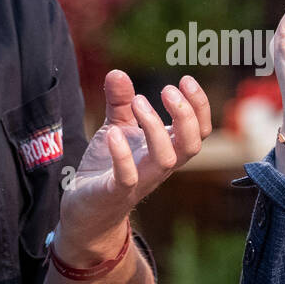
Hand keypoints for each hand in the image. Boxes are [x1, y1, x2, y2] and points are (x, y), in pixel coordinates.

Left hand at [54, 70, 211, 264]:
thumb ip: (120, 102)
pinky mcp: (115, 192)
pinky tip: (113, 132)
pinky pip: (126, 176)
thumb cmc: (107, 169)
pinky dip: (122, 154)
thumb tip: (117, 72)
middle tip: (168, 88)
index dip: (200, 106)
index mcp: (166, 149)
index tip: (185, 79)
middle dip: (186, 115)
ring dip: (156, 128)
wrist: (85, 211)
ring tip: (139, 102)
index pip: (199, 131)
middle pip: (192, 145)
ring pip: (165, 159)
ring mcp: (140, 180)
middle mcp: (159, 166)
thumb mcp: (116, 129)